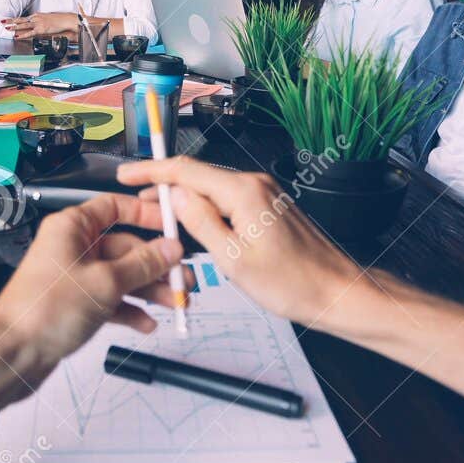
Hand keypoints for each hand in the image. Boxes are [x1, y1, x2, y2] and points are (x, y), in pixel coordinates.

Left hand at [0, 12, 74, 39]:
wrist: (66, 20)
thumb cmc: (59, 20)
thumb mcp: (47, 19)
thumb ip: (40, 22)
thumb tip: (36, 26)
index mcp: (37, 15)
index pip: (24, 17)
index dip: (15, 19)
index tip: (8, 20)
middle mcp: (36, 18)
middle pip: (21, 19)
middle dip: (11, 21)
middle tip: (2, 21)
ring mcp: (38, 23)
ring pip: (23, 25)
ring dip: (14, 27)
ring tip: (6, 28)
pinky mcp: (41, 29)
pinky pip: (30, 32)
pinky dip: (23, 35)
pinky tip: (17, 37)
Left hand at [0, 195, 183, 397]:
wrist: (13, 355)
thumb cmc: (42, 311)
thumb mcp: (105, 283)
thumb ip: (142, 265)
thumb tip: (169, 249)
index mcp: (72, 228)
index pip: (114, 207)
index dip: (146, 214)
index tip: (172, 225)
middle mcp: (72, 248)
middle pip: (124, 247)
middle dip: (156, 265)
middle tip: (183, 280)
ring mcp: (74, 277)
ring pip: (121, 276)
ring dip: (149, 290)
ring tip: (175, 304)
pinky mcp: (75, 304)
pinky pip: (110, 300)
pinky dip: (130, 310)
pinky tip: (148, 323)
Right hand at [115, 157, 361, 327]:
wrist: (336, 292)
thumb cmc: (293, 283)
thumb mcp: (232, 259)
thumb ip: (199, 222)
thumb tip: (176, 195)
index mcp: (243, 192)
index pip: (186, 170)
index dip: (151, 170)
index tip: (127, 175)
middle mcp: (255, 184)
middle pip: (198, 177)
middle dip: (165, 189)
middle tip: (139, 208)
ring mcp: (264, 193)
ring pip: (213, 191)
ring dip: (186, 204)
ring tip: (163, 225)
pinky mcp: (269, 206)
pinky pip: (229, 201)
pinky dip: (208, 211)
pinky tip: (197, 230)